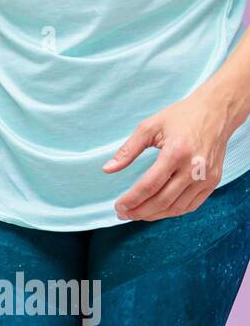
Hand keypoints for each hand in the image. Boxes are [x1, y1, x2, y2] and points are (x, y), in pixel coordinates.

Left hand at [106, 87, 237, 220]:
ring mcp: (206, 176)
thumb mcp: (150, 127)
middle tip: (123, 214)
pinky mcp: (214, 181)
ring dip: (153, 215)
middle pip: (161, 200)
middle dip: (139, 212)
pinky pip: (190, 205)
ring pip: (176, 207)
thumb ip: (127, 150)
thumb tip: (107, 169)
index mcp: (176, 152)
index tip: (118, 206)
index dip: (131, 200)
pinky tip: (157, 210)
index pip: (149, 186)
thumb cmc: (182, 116)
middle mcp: (194, 167)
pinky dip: (171, 212)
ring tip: (136, 214)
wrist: (218, 110)